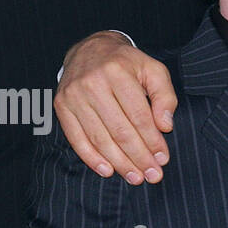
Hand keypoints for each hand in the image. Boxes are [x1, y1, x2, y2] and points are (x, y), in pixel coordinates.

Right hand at [54, 32, 177, 182]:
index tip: (163, 159)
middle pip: (119, 130)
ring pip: (99, 138)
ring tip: (135, 177)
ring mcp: (74, 96)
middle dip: (138, 157)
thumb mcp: (152, 70)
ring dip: (119, 163)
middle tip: (152, 175)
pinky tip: (108, 171)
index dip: (152, 141)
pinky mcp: (61, 106)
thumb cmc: (127, 64)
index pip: (138, 115)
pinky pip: (76, 138)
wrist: (90, 49)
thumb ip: (165, 96)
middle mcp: (92, 83)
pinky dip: (92, 158)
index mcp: (117, 72)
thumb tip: (165, 126)